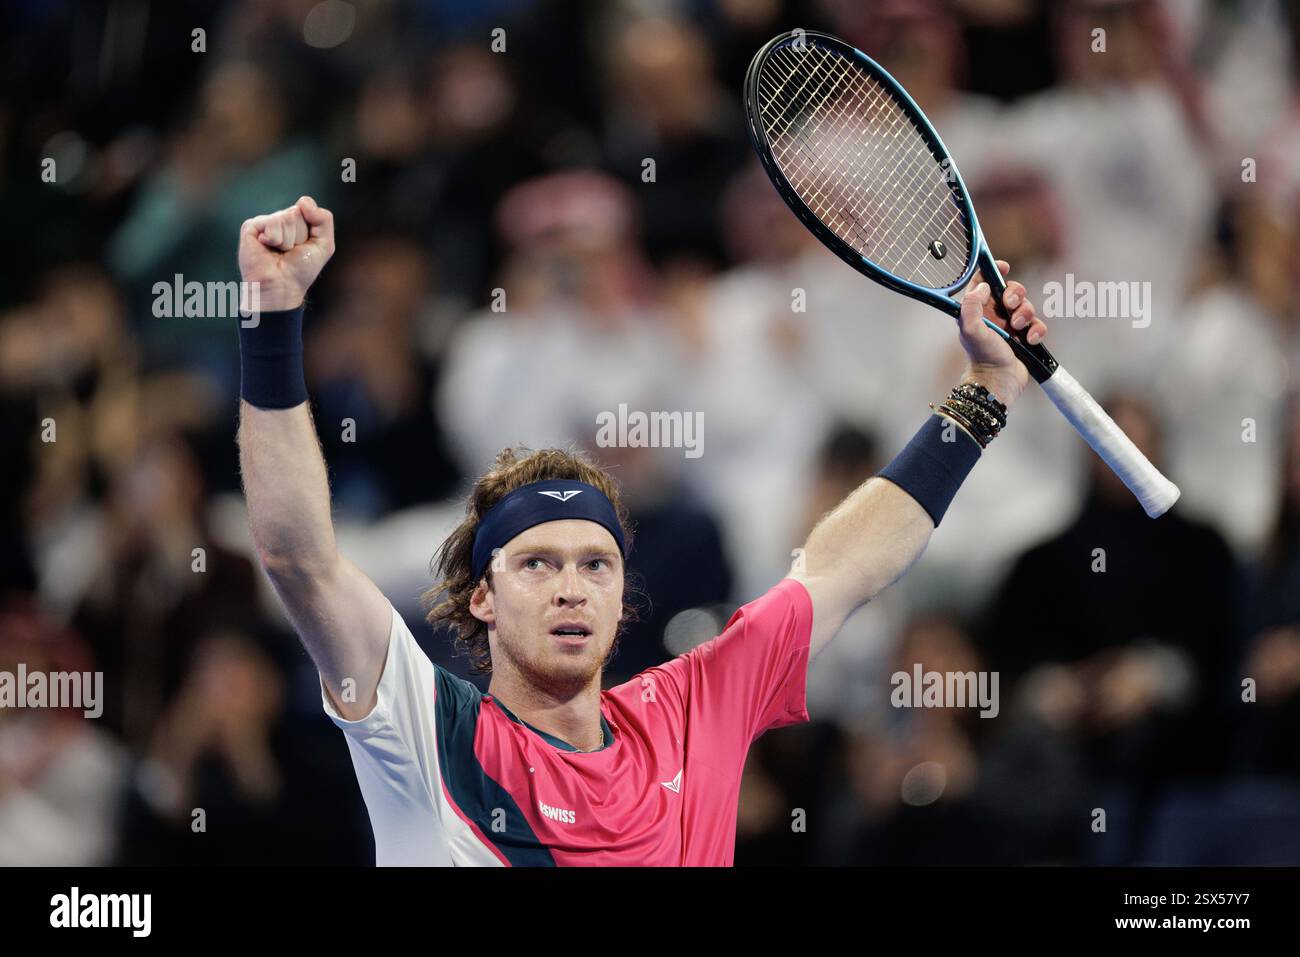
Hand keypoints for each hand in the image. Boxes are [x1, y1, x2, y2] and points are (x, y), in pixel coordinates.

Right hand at [237, 196, 335, 312]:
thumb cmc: (301, 270)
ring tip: (279, 252)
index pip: (307, 208)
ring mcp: (264, 223)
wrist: (282, 287)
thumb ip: (324, 219)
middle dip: (299, 236)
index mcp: (295, 221)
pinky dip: (275, 239)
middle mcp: (279, 219)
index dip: (311, 231)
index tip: (303, 247)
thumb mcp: (324, 245)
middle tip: (290, 252)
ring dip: (288, 240)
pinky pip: (271, 223)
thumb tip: (303, 201)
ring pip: (285, 218)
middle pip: (297, 213)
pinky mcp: (250, 227)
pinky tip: (267, 248)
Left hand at [954, 260, 1045, 408]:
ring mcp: (1010, 326)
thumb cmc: (981, 357)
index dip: (993, 271)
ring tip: (1017, 328)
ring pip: (1027, 305)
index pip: (983, 282)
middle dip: (1015, 294)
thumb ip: (972, 305)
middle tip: (1010, 306)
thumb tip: (984, 285)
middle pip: (1010, 290)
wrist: (998, 381)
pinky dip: (1036, 330)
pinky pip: (1038, 324)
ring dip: (1025, 313)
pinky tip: (1028, 340)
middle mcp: (994, 316)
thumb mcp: (970, 329)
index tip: (1004, 266)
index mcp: (978, 310)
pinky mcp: (1025, 337)